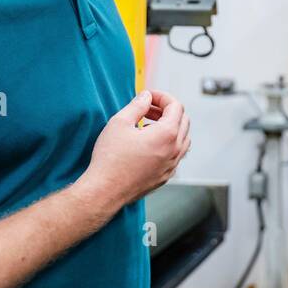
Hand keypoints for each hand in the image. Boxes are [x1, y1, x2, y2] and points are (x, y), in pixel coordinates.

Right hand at [83, 89, 190, 210]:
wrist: (105, 190)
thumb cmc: (110, 158)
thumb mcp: (120, 122)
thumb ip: (137, 105)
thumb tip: (146, 96)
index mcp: (167, 134)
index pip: (176, 106)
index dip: (162, 97)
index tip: (148, 96)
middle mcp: (175, 150)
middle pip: (183, 121)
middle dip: (166, 110)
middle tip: (147, 109)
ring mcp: (172, 165)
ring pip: (182, 139)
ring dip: (169, 127)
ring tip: (146, 126)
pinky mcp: (165, 176)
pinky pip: (175, 155)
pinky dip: (167, 144)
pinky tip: (148, 144)